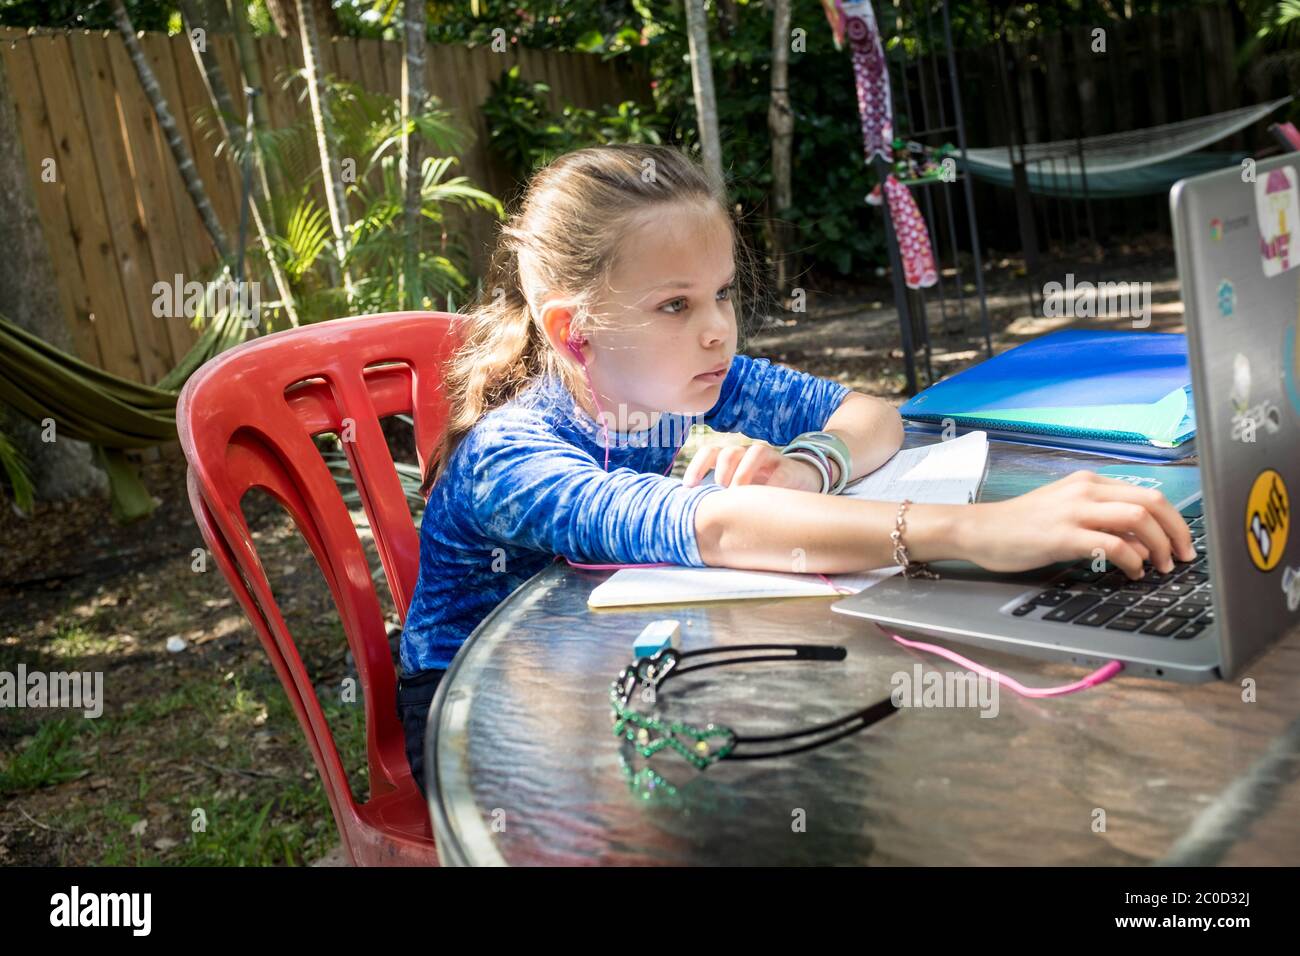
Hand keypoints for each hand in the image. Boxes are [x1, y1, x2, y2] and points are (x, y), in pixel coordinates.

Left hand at [682, 441, 826, 492]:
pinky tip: (766, 500)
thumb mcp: (735, 491)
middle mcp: (746, 452)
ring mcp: (768, 456)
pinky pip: (778, 472)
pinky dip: (771, 485)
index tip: (688, 486)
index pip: (709, 452)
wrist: (796, 482)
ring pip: (753, 453)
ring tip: (739, 494)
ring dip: (743, 474)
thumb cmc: (757, 490)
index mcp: (729, 458)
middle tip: (720, 493)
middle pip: (728, 452)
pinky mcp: (787, 466)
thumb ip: (717, 495)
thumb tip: (690, 511)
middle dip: (721, 473)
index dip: (696, 466)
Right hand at [961, 470, 1196, 579]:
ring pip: (1137, 520)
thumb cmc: (1020, 525)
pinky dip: (1131, 561)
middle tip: (1183, 557)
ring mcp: (1073, 511)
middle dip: (1177, 532)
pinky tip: (1131, 572)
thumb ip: (1101, 520)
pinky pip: (1111, 545)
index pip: (1148, 493)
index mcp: (1088, 482)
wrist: (979, 530)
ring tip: (1160, 567)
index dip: (1174, 520)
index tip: (1182, 543)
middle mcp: (1085, 490)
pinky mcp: (1062, 535)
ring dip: (1158, 546)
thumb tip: (1140, 541)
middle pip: (1151, 503)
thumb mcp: (1064, 512)